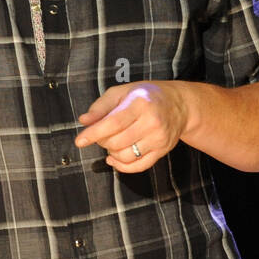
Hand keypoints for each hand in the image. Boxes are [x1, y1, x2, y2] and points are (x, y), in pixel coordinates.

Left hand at [74, 82, 190, 172]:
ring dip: (112, 153)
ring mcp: (159, 139)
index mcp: (140, 103)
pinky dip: (122, 166)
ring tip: (112, 141)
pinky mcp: (163, 151)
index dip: (94, 134)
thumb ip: (101, 106)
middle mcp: (152, 122)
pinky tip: (114, 158)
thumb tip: (84, 121)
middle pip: (117, 142)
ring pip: (125, 156)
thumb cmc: (146, 96)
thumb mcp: (122, 92)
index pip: (113, 123)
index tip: (79, 141)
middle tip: (103, 133)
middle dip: (102, 141)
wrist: (178, 104)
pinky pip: (138, 166)